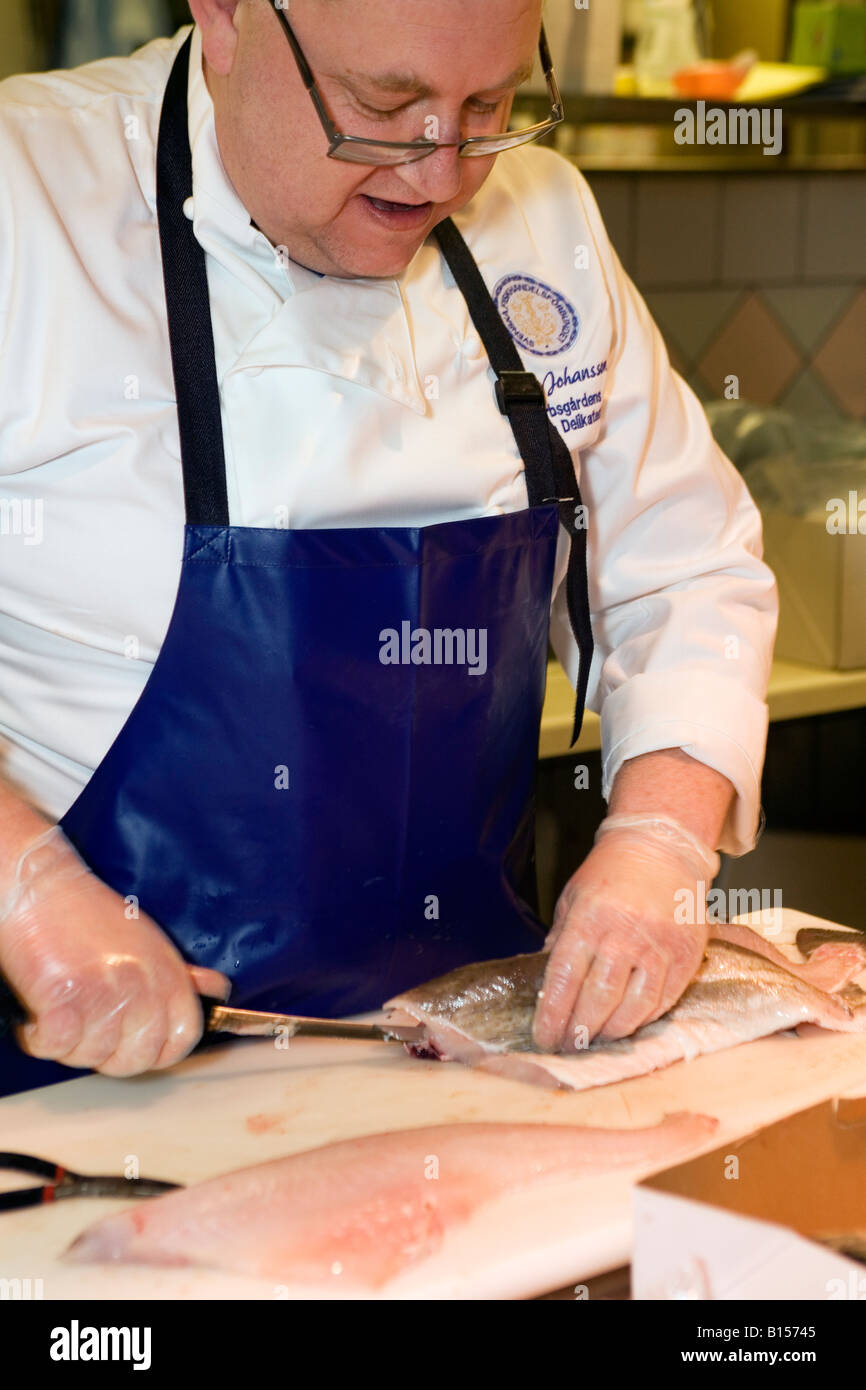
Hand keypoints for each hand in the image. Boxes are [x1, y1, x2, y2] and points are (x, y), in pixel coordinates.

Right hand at [0, 827, 230, 1076]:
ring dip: (68, 1044)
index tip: (132, 1045)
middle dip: (106, 1053)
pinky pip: (54, 1046)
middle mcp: (142, 985)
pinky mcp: (64, 997)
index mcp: (168, 973)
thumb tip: (218, 989)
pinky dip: (37, 1037)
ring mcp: (105, 993)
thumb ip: (182, 973)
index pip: (182, 1038)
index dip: (156, 1051)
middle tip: (85, 1025)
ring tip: (60, 1008)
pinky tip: (37, 1015)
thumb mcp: (148, 940)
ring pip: (90, 1056)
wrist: (38, 888)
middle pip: (135, 1058)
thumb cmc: (87, 913)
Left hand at [533, 814, 719, 1051]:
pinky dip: (642, 1019)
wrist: (662, 849)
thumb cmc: (611, 873)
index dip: (553, 1015)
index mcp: (589, 919)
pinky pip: (663, 1001)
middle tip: (569, 1046)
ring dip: (611, 1031)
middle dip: (579, 1031)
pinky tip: (627, 1023)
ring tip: (596, 1038)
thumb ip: (560, 941)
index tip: (544, 1036)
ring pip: (633, 1008)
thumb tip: (548, 984)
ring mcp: (658, 948)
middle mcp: (624, 935)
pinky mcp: (685, 957)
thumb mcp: (573, 899)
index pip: (565, 979)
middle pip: (598, 1000)